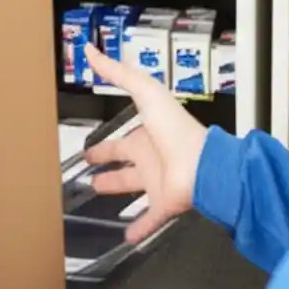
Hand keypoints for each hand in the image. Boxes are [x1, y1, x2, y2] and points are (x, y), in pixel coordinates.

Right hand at [83, 45, 207, 244]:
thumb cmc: (176, 128)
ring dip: (116, 190)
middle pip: (123, 164)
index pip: (119, 141)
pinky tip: (126, 237)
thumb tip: (91, 50)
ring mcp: (158, 183)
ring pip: (132, 189)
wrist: (201, 164)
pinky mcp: (166, 204)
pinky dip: (139, 228)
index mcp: (144, 136)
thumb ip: (118, 73)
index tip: (88, 148)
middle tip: (88, 170)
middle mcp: (150, 159)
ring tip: (97, 194)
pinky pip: (150, 218)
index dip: (103, 145)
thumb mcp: (144, 92)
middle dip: (106, 166)